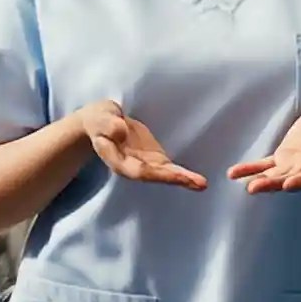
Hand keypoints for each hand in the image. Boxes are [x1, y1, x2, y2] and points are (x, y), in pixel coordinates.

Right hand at [77, 101, 206, 189]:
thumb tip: (120, 130)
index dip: (154, 172)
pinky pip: (169, 169)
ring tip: (201, 184)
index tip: (171, 173)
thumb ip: (107, 124)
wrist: (102, 123)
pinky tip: (198, 181)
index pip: (137, 169)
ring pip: (164, 174)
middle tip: (198, 183)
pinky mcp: (154, 159)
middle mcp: (133, 166)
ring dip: (183, 180)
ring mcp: (145, 164)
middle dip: (175, 178)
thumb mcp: (100, 117)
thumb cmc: (99, 120)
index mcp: (118, 160)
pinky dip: (183, 175)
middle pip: (155, 175)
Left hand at [227, 99, 300, 192]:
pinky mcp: (285, 155)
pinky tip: (233, 174)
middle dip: (274, 184)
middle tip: (255, 189)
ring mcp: (297, 162)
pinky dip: (250, 168)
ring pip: (276, 175)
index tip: (289, 184)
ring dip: (260, 180)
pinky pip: (265, 164)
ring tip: (245, 185)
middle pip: (292, 177)